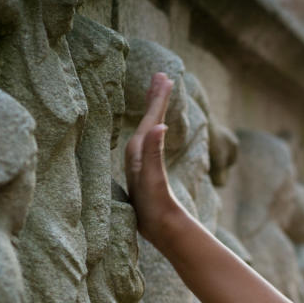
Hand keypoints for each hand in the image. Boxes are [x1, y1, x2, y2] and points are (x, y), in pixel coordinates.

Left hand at [124, 72, 179, 244]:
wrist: (157, 226)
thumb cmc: (154, 205)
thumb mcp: (153, 178)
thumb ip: (154, 151)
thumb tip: (158, 125)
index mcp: (139, 150)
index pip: (150, 117)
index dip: (158, 98)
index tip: (165, 78)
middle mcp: (138, 152)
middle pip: (147, 118)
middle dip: (155, 97)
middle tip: (162, 76)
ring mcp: (142, 159)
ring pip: (149, 126)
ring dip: (155, 108)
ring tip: (161, 92)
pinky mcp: (147, 167)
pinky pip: (151, 138)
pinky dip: (155, 126)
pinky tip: (158, 127)